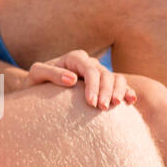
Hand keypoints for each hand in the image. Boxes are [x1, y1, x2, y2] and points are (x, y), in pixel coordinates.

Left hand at [22, 50, 136, 110]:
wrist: (39, 89)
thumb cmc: (36, 82)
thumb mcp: (36, 74)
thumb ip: (51, 73)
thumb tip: (72, 79)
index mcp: (75, 58)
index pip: (90, 70)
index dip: (93, 85)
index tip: (91, 102)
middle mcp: (89, 63)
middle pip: (105, 75)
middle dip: (106, 91)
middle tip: (102, 108)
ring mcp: (99, 73)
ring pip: (117, 79)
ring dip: (119, 92)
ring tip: (115, 106)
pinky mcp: (104, 85)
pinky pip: (121, 86)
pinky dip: (127, 92)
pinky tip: (130, 102)